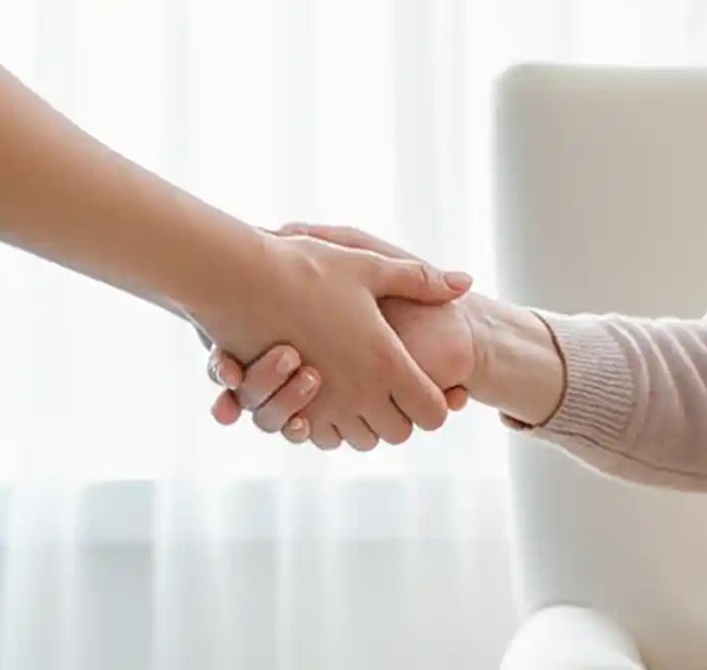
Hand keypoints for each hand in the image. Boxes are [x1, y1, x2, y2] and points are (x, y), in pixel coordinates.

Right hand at [189, 232, 472, 450]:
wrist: (241, 277)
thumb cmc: (306, 267)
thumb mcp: (369, 266)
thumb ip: (420, 280)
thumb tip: (466, 284)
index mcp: (386, 360)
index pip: (432, 413)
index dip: (436, 402)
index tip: (426, 384)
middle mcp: (357, 391)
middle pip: (398, 434)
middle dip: (402, 416)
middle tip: (395, 388)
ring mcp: (321, 404)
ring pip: (360, 441)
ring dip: (365, 423)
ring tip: (362, 390)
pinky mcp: (287, 405)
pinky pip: (320, 437)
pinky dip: (329, 426)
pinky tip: (327, 396)